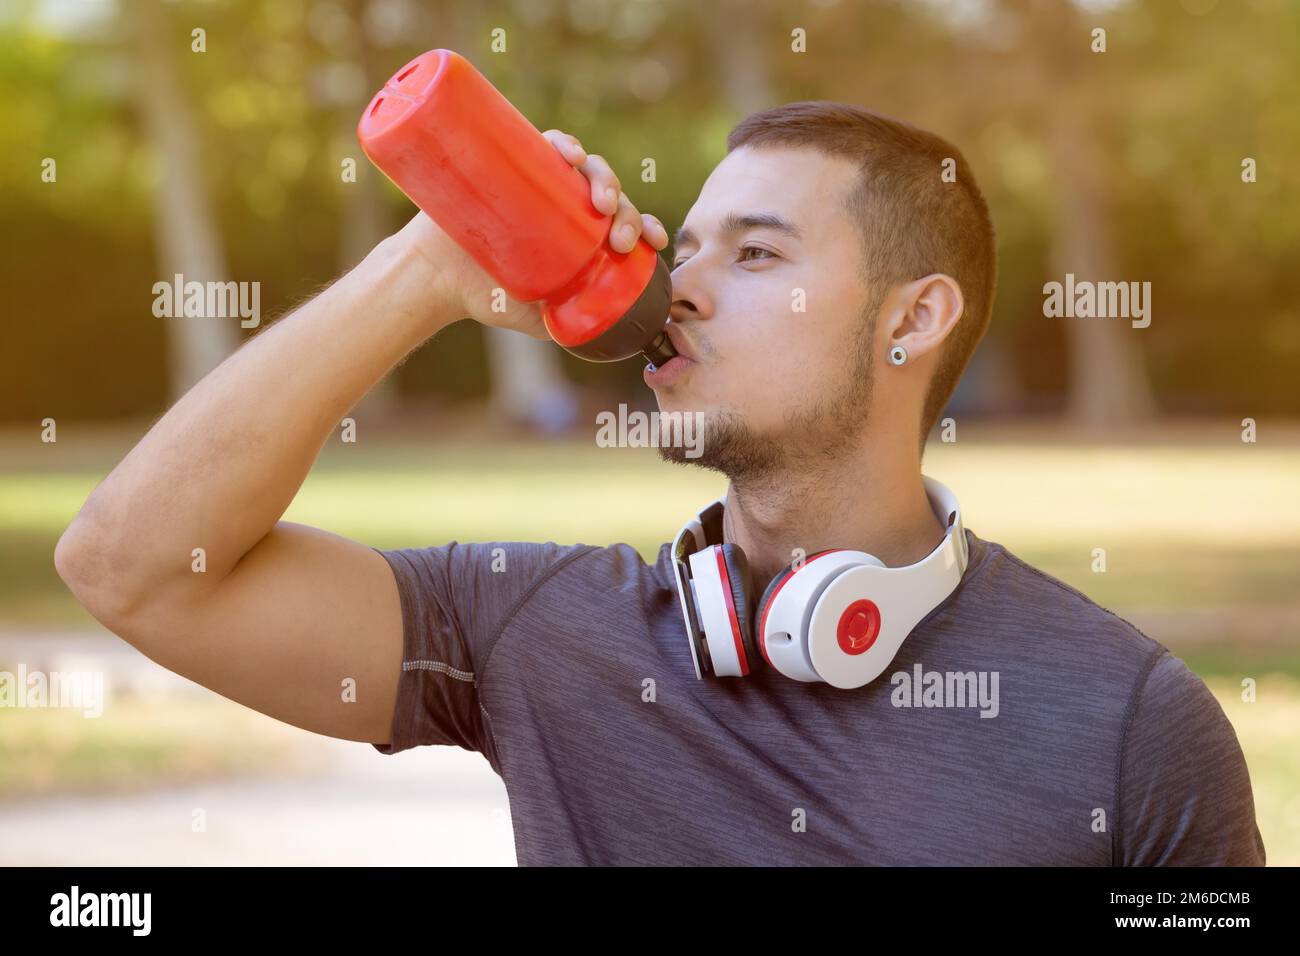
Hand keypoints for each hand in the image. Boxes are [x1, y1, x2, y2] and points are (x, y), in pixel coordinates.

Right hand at [395, 129, 669, 339]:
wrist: (435, 280)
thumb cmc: (489, 296)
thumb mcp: (540, 318)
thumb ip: (573, 326)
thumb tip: (614, 339)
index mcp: (579, 230)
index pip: (623, 219)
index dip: (646, 225)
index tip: (654, 242)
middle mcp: (563, 200)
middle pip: (608, 193)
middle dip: (626, 211)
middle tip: (618, 239)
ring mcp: (537, 179)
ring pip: (583, 166)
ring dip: (602, 176)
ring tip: (601, 201)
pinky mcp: (507, 164)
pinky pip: (541, 144)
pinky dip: (560, 142)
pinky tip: (571, 153)